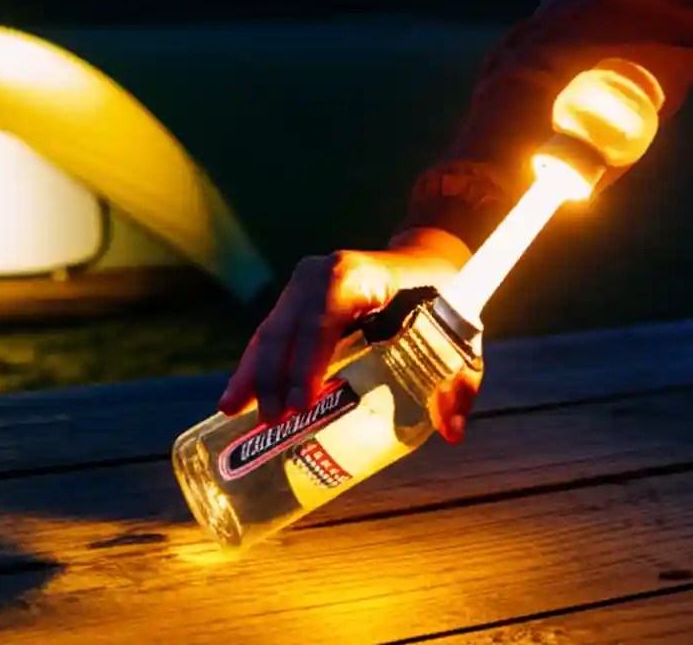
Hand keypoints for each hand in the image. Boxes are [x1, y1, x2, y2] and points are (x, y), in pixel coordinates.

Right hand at [217, 227, 479, 442]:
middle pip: (285, 330)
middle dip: (272, 378)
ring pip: (269, 333)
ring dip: (252, 375)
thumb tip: (452, 432)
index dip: (306, 365)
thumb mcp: (455, 336)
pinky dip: (254, 367)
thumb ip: (457, 381)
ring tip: (234, 413)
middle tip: (271, 423)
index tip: (300, 406)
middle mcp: (319, 274)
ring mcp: (301, 286)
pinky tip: (235, 399)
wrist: (425, 261)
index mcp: (353, 276)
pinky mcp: (294, 301)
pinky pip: (270, 336)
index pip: (321, 322)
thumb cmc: (440, 299)